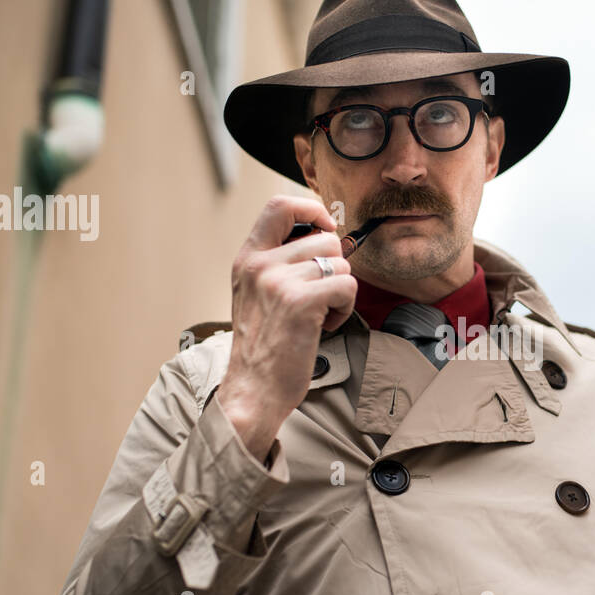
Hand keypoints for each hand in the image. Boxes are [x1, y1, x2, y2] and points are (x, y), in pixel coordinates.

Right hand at [215, 196, 355, 461]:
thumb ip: (280, 262)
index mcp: (248, 258)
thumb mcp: (257, 293)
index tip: (325, 230)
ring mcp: (278, 282)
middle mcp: (260, 264)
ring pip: (340, 264)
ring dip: (341, 291)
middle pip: (325, 238)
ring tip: (321, 314)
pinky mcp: (300, 303)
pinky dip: (344, 307)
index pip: (280, 204)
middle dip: (335, 266)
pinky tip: (326, 325)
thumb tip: (326, 236)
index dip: (312, 209)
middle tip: (322, 295)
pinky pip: (346, 285)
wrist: (253, 390)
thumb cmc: (263, 346)